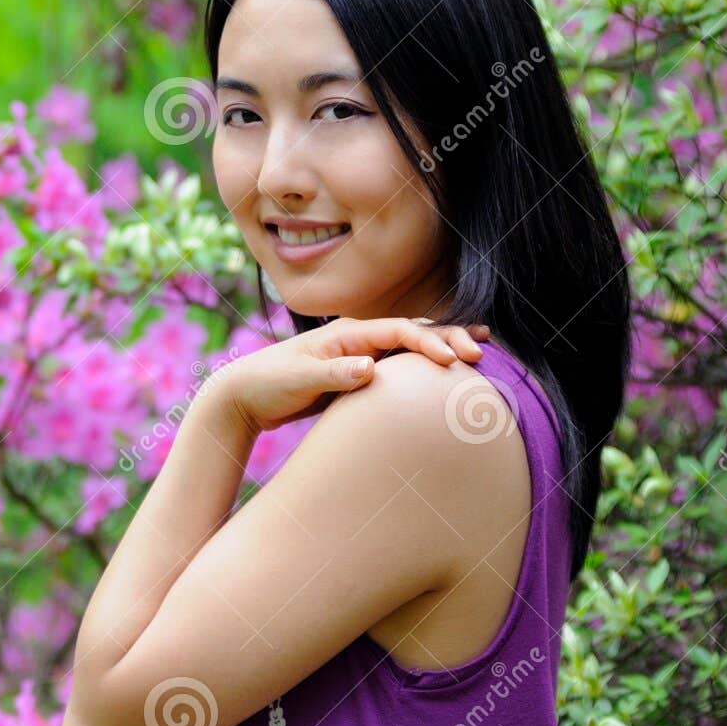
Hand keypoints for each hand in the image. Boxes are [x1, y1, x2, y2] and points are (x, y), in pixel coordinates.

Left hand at [205, 317, 490, 436]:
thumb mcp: (298, 379)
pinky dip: (423, 364)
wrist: (244, 394)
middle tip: (482, 350)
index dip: (429, 342)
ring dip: (442, 346)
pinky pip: (398, 366)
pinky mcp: (357, 374)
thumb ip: (333, 374)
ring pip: (409, 347)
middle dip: (448, 337)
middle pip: (412, 331)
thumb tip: (372, 367)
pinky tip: (442, 373)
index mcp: (346, 334)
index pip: (398, 331)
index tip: (454, 360)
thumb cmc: (268, 383)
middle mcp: (357, 339)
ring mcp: (359, 355)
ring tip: (479, 347)